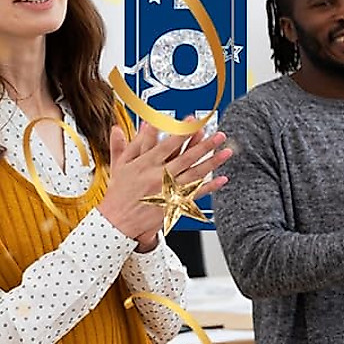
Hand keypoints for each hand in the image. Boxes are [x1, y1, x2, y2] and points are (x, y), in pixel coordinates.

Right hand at [99, 120, 230, 244]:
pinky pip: (195, 194)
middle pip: (186, 158)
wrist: (117, 222)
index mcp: (146, 165)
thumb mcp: (119, 165)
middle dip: (205, 145)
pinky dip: (209, 187)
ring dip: (212, 163)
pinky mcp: (174, 203)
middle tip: (219, 135)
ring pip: (195, 174)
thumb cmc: (118, 193)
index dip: (182, 132)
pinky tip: (222, 179)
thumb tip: (128, 126)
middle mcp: (159, 177)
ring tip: (226, 152)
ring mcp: (168, 191)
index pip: (168, 144)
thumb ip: (126, 144)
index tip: (194, 121)